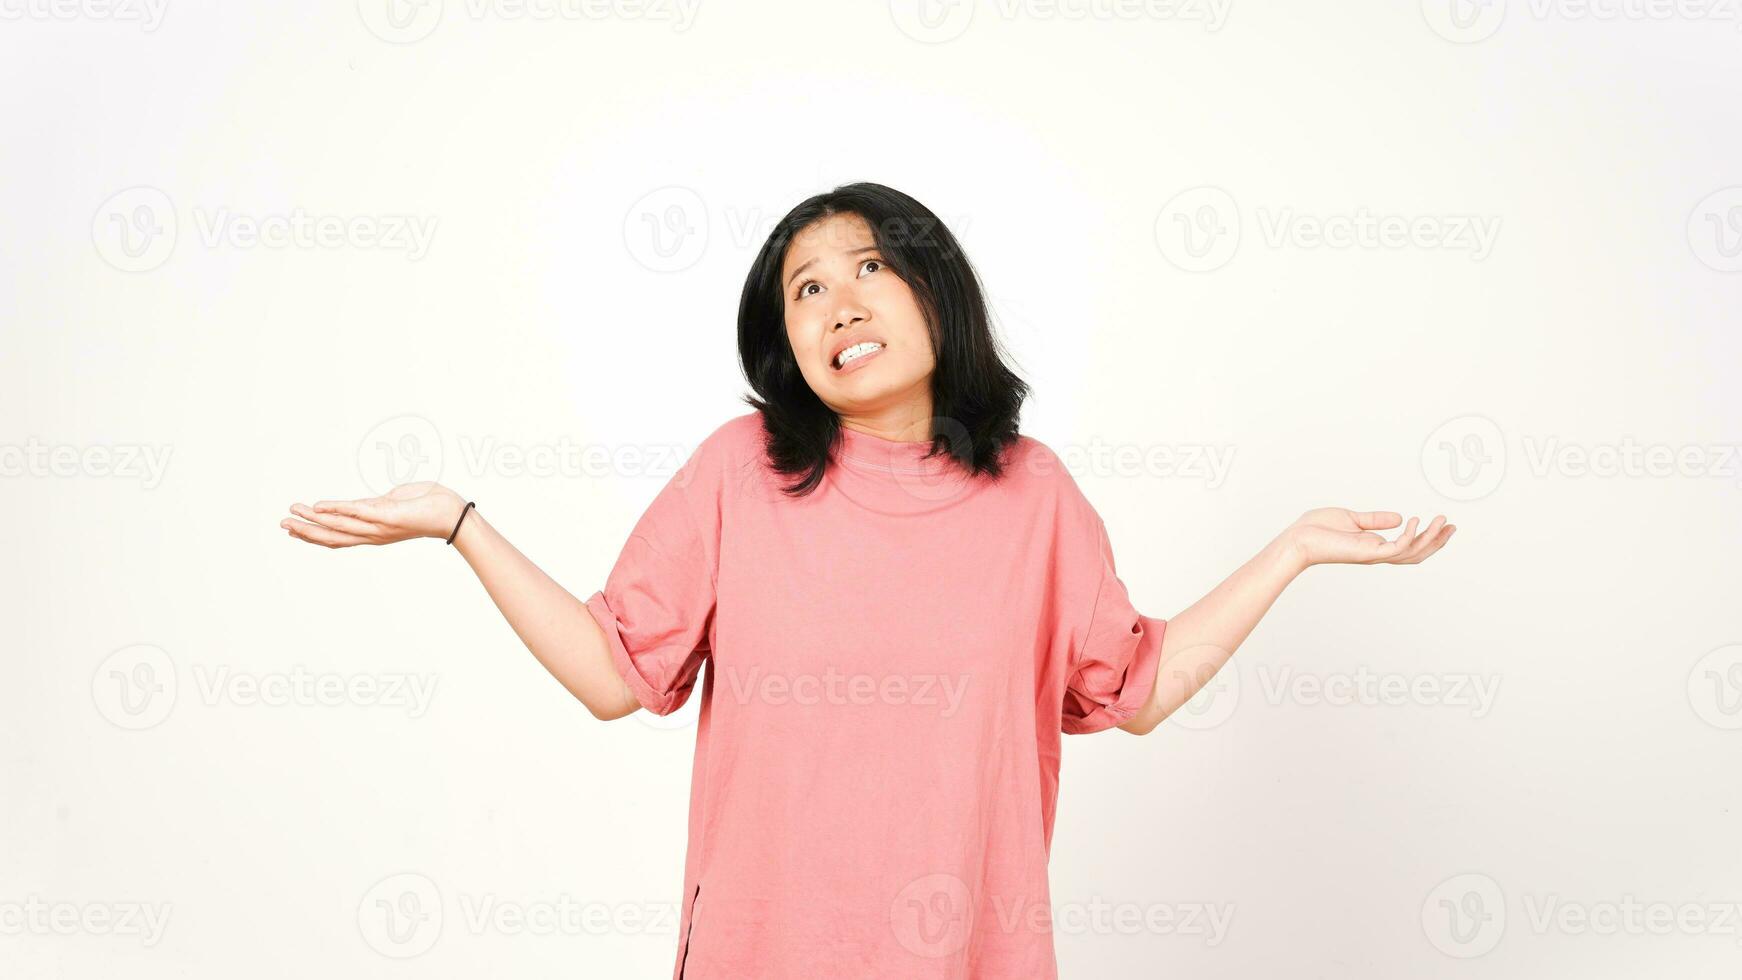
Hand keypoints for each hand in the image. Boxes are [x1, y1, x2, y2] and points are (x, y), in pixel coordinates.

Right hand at [280, 481, 467, 548]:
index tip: (294, 529)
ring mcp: (379, 526)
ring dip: (313, 520)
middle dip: (305, 531)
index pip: (338, 536)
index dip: (314, 534)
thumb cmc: (429, 505)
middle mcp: (373, 534)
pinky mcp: (387, 515)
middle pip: (332, 536)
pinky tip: (319, 506)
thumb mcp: (396, 504)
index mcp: (373, 531)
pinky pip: (357, 512)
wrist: (452, 513)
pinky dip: (337, 509)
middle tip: (282, 524)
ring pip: (339, 527)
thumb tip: (368, 502)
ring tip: (292, 513)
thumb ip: (377, 504)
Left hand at [1283, 508, 1454, 568]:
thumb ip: (1375, 520)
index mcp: (1374, 546)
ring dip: (1430, 538)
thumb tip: (1398, 518)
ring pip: (1411, 552)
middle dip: (1436, 541)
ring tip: (1442, 521)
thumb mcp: (1352, 519)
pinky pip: (1396, 547)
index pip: (1408, 546)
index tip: (1443, 524)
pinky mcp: (1367, 552)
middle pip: (1416, 553)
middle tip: (1452, 526)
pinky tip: (1415, 520)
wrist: (1298, 538)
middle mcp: (1377, 553)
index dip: (1427, 537)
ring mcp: (1373, 555)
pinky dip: (1409, 535)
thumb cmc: (1318, 529)